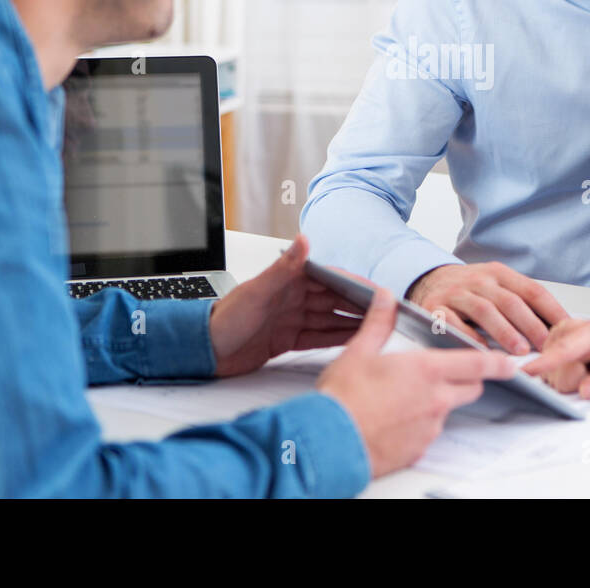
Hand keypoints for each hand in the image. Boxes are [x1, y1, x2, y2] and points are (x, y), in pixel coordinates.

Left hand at [208, 235, 362, 376]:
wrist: (203, 350)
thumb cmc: (223, 319)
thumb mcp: (257, 292)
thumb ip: (284, 267)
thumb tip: (304, 240)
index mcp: (287, 280)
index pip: (329, 279)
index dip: (354, 285)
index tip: (376, 291)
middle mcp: (291, 297)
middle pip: (333, 300)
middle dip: (358, 306)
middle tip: (386, 313)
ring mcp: (290, 317)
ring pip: (328, 318)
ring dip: (351, 323)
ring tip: (376, 328)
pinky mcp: (286, 338)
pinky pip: (317, 336)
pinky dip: (335, 338)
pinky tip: (352, 340)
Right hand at [318, 288, 517, 477]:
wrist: (330, 443)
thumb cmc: (343, 398)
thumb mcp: (359, 351)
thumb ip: (379, 323)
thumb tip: (385, 297)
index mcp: (427, 371)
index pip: (478, 364)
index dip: (499, 362)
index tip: (511, 362)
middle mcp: (436, 400)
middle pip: (470, 388)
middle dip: (467, 379)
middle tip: (446, 372)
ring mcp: (429, 428)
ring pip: (448, 410)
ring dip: (439, 401)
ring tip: (407, 397)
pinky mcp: (418, 450)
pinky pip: (428, 433)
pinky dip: (420, 424)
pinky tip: (396, 419)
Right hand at [405, 262, 568, 353]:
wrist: (429, 282)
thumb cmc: (471, 291)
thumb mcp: (497, 287)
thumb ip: (522, 303)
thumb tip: (557, 329)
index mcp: (500, 274)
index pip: (532, 291)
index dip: (551, 311)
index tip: (566, 329)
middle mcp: (479, 280)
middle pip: (510, 301)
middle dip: (530, 325)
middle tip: (545, 345)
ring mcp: (456, 293)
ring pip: (485, 310)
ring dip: (504, 331)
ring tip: (519, 349)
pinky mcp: (436, 308)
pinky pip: (454, 322)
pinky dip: (469, 336)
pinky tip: (482, 350)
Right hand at [521, 317, 589, 398]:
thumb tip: (585, 391)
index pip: (565, 350)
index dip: (545, 363)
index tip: (526, 371)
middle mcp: (573, 327)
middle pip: (558, 368)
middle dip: (576, 380)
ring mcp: (561, 332)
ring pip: (552, 369)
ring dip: (571, 376)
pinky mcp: (554, 339)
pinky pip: (550, 367)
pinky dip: (565, 371)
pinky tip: (581, 364)